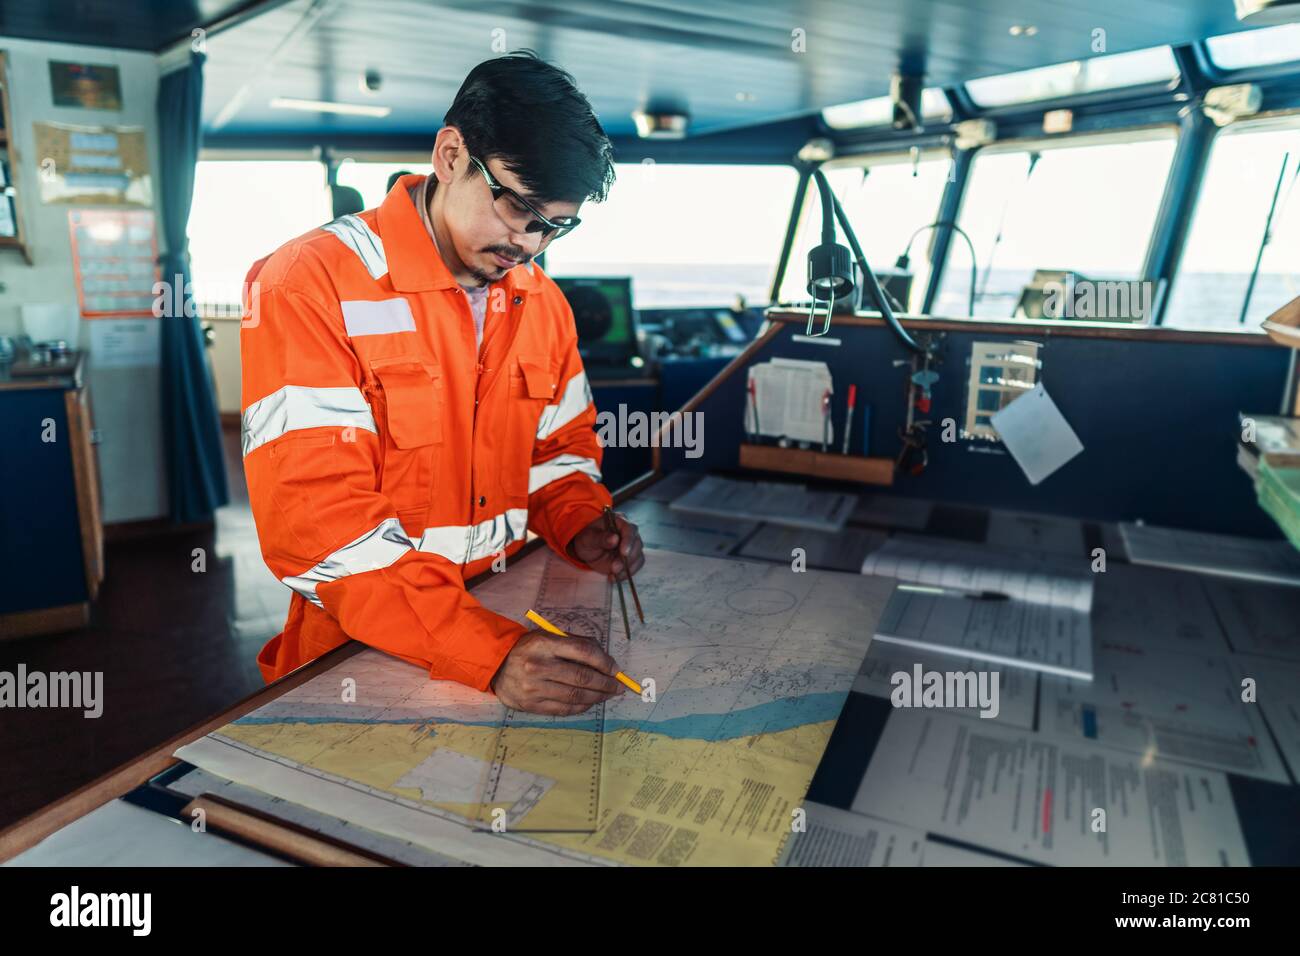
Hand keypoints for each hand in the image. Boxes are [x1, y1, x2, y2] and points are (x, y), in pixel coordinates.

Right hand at [490, 629, 625, 714]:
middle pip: (582, 678)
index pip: (583, 652)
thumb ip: (575, 644)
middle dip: (606, 684)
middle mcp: (538, 666)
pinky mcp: (531, 705)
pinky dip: (582, 706)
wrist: (496, 665)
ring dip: (597, 697)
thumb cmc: (530, 649)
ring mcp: (534, 687)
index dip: (604, 662)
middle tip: (619, 687)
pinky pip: (564, 708)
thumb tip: (606, 661)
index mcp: (545, 644)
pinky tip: (590, 702)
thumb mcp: (548, 637)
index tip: (616, 670)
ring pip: (575, 696)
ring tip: (608, 695)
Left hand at [567, 511, 644, 581]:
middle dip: (627, 558)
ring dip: (627, 568)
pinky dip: (626, 574)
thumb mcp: (588, 537)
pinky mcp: (631, 558)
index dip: (628, 541)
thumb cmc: (587, 538)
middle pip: (637, 544)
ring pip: (638, 557)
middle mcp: (629, 533)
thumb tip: (614, 539)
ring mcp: (632, 546)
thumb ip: (600, 538)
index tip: (623, 553)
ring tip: (613, 574)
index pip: (629, 529)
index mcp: (619, 521)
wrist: (587, 549)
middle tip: (615, 568)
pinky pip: (635, 567)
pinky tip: (614, 577)